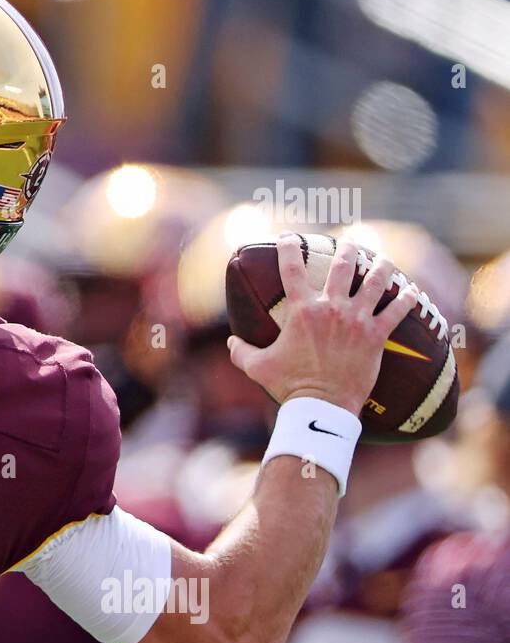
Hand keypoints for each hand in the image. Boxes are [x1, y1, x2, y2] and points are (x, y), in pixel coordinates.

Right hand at [228, 234, 418, 412]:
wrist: (321, 405)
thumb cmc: (289, 385)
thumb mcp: (257, 367)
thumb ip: (241, 351)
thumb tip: (231, 342)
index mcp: (302, 311)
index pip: (292, 269)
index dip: (289, 247)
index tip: (288, 237)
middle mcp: (331, 308)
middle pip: (342, 266)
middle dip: (347, 248)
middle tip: (350, 241)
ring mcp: (357, 320)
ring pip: (376, 281)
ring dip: (381, 265)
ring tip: (384, 258)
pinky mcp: (377, 336)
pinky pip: (398, 311)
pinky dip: (407, 298)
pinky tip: (412, 290)